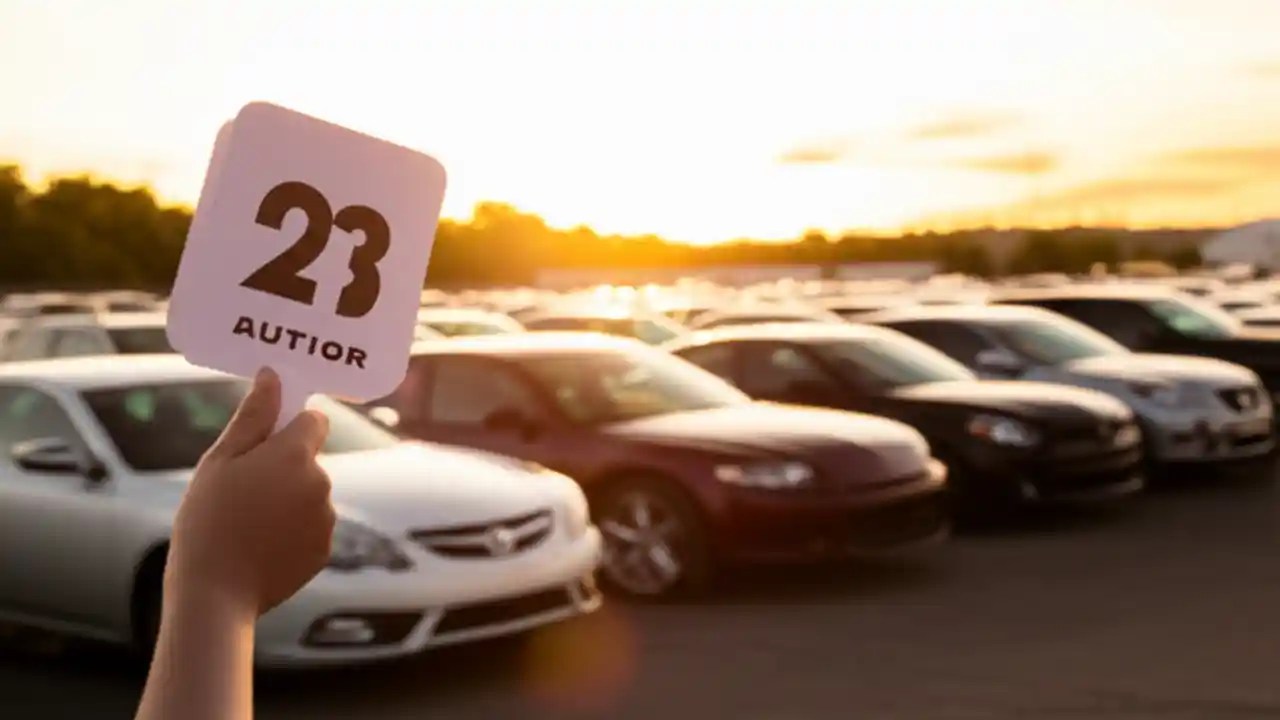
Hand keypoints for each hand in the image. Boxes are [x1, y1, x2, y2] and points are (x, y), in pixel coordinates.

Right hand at [167, 367, 334, 616]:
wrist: (215, 593)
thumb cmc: (208, 520)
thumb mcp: (220, 461)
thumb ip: (253, 417)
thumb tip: (273, 376)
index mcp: (296, 454)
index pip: (314, 420)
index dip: (291, 426)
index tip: (265, 441)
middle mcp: (321, 482)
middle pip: (308, 461)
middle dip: (282, 468)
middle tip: (240, 492)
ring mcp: (326, 518)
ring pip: (309, 496)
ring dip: (287, 501)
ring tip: (246, 524)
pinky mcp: (324, 550)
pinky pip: (309, 528)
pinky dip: (291, 532)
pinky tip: (259, 546)